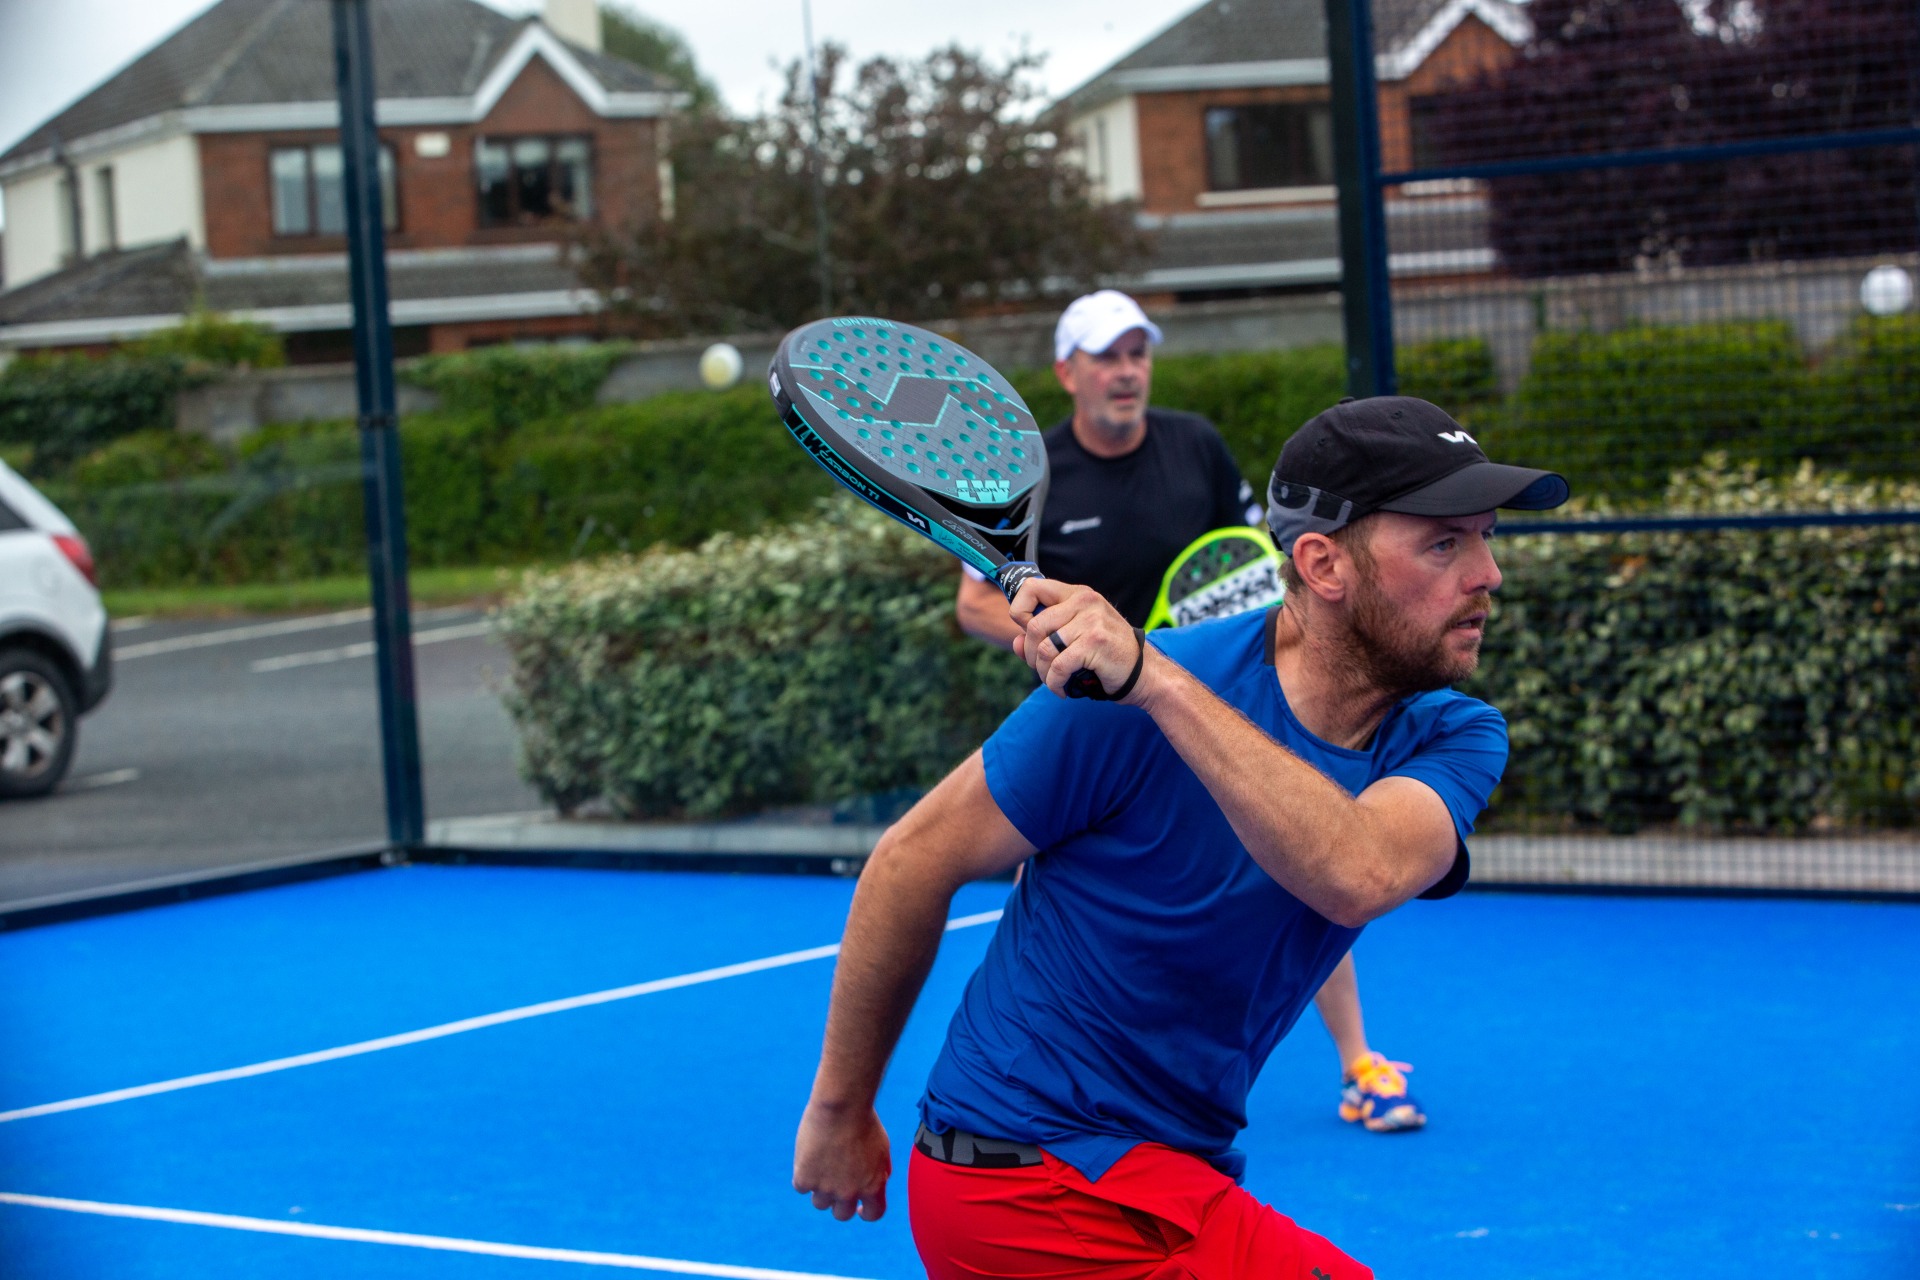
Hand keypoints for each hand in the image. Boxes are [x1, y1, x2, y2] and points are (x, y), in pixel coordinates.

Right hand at [793, 1101, 891, 1221]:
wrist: (841, 1105)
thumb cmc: (863, 1120)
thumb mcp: (882, 1148)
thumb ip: (879, 1172)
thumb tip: (875, 1186)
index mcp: (873, 1186)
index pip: (872, 1215)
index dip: (865, 1212)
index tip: (858, 1208)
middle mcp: (850, 1192)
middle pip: (841, 1214)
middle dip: (840, 1201)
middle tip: (836, 1183)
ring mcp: (826, 1187)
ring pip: (820, 1203)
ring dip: (821, 1189)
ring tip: (823, 1164)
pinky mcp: (805, 1178)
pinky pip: (802, 1187)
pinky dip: (804, 1174)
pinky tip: (809, 1157)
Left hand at [1007, 577, 1147, 701]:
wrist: (1143, 673)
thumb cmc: (1107, 655)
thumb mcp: (1075, 638)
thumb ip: (1043, 637)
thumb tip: (1015, 643)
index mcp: (1078, 594)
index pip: (1031, 588)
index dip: (1020, 611)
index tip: (1026, 632)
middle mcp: (1085, 601)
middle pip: (1034, 626)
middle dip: (1030, 654)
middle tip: (1040, 668)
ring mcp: (1091, 621)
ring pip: (1044, 648)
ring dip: (1043, 672)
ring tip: (1053, 680)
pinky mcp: (1095, 643)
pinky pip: (1058, 666)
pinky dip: (1055, 683)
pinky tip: (1062, 689)